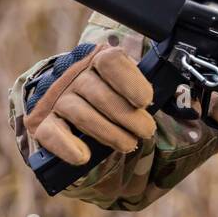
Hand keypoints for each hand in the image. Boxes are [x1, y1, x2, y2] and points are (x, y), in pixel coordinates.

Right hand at [22, 41, 156, 164]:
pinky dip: (67, 146)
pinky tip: (83, 156)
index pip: (112, 61)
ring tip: (128, 145)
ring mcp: (57, 99)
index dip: (130, 82)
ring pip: (80, 113)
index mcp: (99, 60)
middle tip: (146, 131)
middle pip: (99, 93)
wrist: (67, 104)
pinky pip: (52, 133)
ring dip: (108, 133)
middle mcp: (75, 76)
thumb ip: (143, 91)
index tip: (145, 101)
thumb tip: (174, 102)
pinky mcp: (43, 123)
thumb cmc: (108, 96)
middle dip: (127, 116)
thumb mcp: (126, 86)